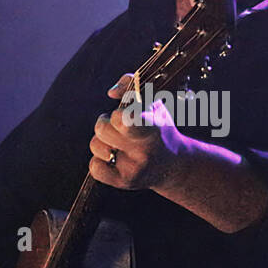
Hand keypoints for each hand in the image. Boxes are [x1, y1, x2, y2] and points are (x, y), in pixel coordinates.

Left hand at [89, 73, 189, 190]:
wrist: (173, 165)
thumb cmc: (158, 127)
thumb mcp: (153, 102)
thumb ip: (132, 85)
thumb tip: (111, 93)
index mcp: (152, 127)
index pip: (123, 118)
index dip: (118, 113)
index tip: (127, 114)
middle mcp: (144, 150)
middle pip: (101, 128)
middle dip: (106, 123)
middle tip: (119, 127)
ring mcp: (133, 168)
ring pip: (95, 146)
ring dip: (102, 141)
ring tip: (118, 143)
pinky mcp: (123, 182)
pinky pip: (94, 167)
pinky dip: (99, 162)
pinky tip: (114, 159)